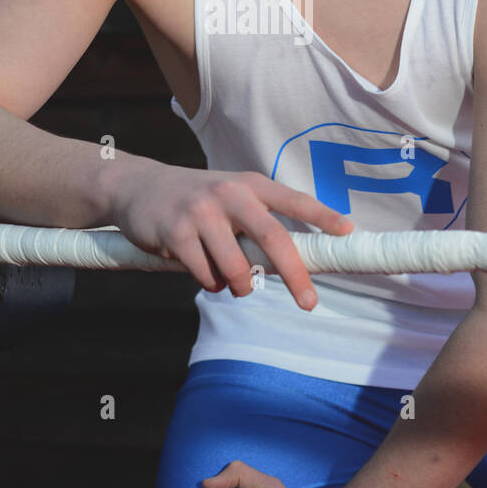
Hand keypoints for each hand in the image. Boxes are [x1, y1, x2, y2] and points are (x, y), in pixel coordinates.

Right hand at [112, 159, 353, 310]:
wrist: (138, 187)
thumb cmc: (197, 200)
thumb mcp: (229, 197)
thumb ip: (257, 222)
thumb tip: (292, 266)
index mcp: (249, 185)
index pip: (293, 200)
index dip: (322, 216)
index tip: (347, 232)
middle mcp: (228, 194)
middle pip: (272, 239)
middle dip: (295, 275)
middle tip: (310, 302)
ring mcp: (201, 213)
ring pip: (237, 269)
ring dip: (240, 287)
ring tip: (232, 282)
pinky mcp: (176, 234)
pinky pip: (206, 276)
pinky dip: (211, 283)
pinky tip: (201, 270)